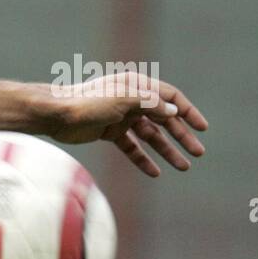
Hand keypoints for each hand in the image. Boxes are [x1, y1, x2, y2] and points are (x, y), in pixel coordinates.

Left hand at [47, 72, 208, 176]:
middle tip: (199, 153)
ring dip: (167, 151)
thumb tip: (173, 111)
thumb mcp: (122, 100)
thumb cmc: (87, 103)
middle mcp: (132, 100)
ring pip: (150, 136)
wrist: (55, 115)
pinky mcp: (110, 132)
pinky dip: (143, 159)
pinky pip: (132, 147)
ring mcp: (121, 117)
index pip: (171, 97)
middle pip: (164, 120)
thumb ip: (149, 104)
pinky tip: (156, 173)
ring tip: (184, 167)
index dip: (188, 112)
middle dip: (182, 136)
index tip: (202, 128)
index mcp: (137, 86)